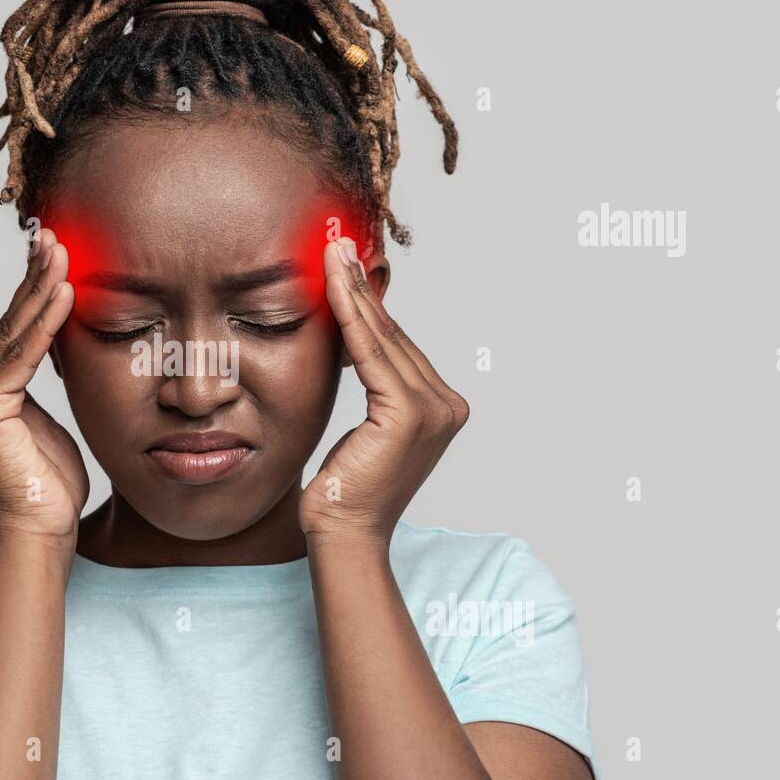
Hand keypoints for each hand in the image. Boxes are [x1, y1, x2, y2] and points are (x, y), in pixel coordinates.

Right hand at [0, 229, 87, 544]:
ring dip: (40, 289)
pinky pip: (20, 356)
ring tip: (62, 252)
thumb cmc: (47, 483)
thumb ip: (39, 374)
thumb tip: (54, 329)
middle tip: (55, 237)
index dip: (30, 289)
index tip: (52, 253)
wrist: (40, 531)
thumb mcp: (46, 415)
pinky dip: (44, 322)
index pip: (7, 330)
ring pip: (12, 333)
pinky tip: (64, 292)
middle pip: (6, 324)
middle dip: (33, 278)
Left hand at [299, 237, 469, 544]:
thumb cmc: (344, 488)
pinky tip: (332, 288)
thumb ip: (371, 382)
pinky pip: (370, 355)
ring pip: (382, 339)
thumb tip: (351, 332)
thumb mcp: (362, 425)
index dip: (369, 303)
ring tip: (331, 254)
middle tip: (336, 245)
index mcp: (444, 407)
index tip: (346, 264)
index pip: (398, 345)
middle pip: (393, 335)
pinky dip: (350, 318)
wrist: (343, 534)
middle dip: (362, 287)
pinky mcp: (408, 415)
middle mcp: (448, 406)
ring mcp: (434, 410)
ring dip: (353, 292)